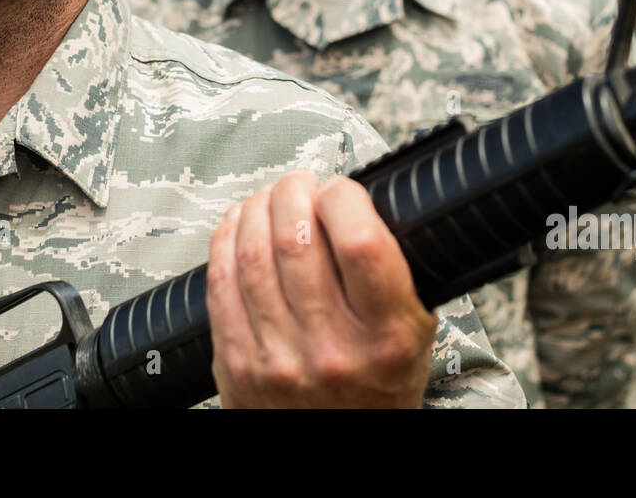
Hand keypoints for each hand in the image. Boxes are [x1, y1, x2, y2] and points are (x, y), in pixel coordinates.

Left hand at [207, 171, 436, 407]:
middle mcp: (331, 350)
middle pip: (296, 237)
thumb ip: (393, 271)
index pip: (359, 242)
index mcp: (386, 338)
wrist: (337, 450)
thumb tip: (359, 200)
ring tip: (272, 199)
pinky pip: (219, 282)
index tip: (342, 191)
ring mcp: (277, 359)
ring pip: (252, 252)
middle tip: (303, 185)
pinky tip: (239, 223)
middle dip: (295, 191)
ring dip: (258, 207)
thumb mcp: (415, 333)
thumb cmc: (379, 386)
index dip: (344, 197)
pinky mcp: (235, 365)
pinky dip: (226, 238)